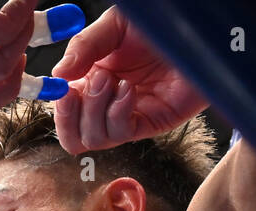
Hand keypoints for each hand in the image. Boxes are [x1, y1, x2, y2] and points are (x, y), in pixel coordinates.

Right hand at [51, 6, 206, 153]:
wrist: (197, 28)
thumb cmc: (160, 25)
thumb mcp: (113, 27)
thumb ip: (84, 48)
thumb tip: (58, 76)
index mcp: (91, 82)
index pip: (64, 114)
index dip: (59, 108)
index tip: (62, 89)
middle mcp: (107, 105)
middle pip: (74, 138)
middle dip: (72, 116)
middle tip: (87, 86)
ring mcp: (128, 117)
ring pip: (94, 140)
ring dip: (96, 110)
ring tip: (113, 80)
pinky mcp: (151, 123)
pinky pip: (122, 134)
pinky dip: (117, 114)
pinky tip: (128, 90)